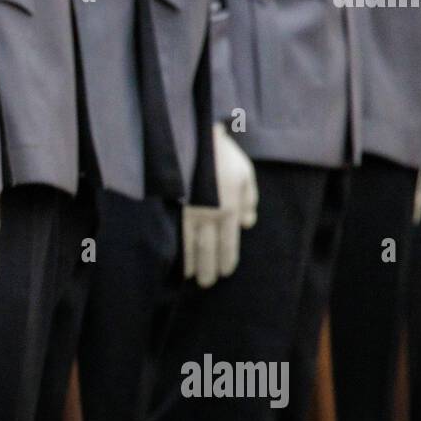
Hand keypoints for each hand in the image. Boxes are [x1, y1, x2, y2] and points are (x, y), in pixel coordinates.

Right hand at [182, 124, 258, 287]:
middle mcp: (208, 215)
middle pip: (208, 251)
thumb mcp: (245, 173)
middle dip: (209, 270)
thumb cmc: (222, 155)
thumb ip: (249, 200)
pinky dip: (177, 250)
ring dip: (192, 265)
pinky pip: (174, 234)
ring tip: (192, 277)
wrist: (191, 137)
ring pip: (189, 247)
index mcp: (229, 209)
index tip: (225, 273)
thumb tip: (247, 223)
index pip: (228, 245)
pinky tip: (177, 259)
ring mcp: (187, 213)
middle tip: (207, 283)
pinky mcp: (171, 208)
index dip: (227, 261)